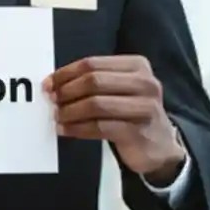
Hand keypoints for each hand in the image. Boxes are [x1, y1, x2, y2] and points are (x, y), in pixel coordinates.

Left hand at [44, 55, 186, 184]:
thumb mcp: (121, 89)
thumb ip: (95, 81)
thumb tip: (55, 84)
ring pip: (96, 104)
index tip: (49, 84)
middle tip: (52, 100)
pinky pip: (100, 127)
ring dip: (70, 111)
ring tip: (57, 116)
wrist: (160, 146)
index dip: (66, 73)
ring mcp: (144, 108)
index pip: (93, 63)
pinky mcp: (137, 132)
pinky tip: (66, 130)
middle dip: (67, 91)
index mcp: (138, 65)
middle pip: (94, 81)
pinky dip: (78, 128)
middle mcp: (144, 83)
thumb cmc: (132, 113)